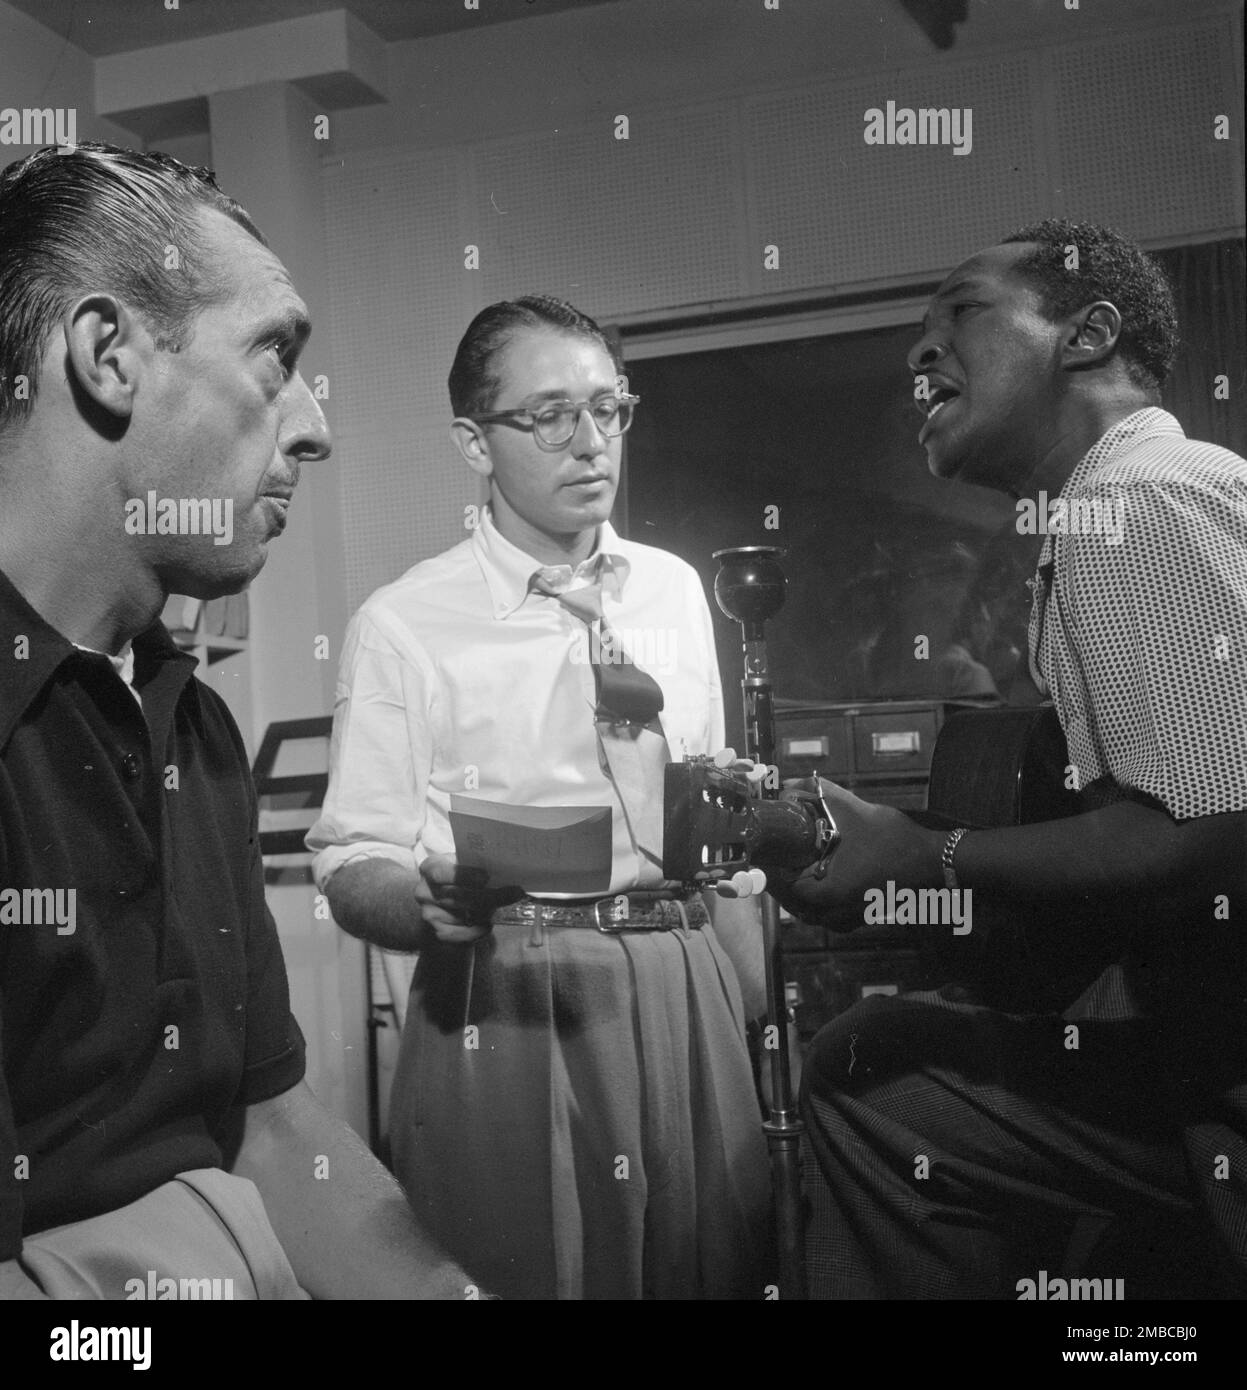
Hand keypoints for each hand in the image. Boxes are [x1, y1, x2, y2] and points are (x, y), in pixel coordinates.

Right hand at [417, 854, 524, 944]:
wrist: (445, 913)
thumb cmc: (460, 884)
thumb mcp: (463, 869)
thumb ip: (476, 867)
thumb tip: (508, 870)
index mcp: (430, 868)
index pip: (442, 872)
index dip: (464, 875)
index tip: (486, 877)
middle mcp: (424, 891)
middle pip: (461, 896)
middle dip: (492, 895)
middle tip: (516, 892)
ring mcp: (429, 914)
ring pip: (468, 915)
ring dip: (488, 911)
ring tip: (497, 906)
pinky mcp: (439, 933)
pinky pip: (468, 932)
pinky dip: (482, 928)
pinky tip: (485, 922)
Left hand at [767, 777, 942, 930]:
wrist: (935, 862)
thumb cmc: (892, 840)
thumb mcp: (852, 811)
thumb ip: (818, 794)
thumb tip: (789, 785)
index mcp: (826, 893)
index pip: (783, 886)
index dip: (771, 867)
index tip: (765, 848)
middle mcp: (833, 914)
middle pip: (794, 902)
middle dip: (782, 879)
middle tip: (775, 854)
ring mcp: (849, 919)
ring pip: (811, 911)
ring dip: (799, 891)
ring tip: (794, 863)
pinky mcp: (861, 916)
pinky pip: (829, 913)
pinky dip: (819, 898)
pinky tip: (821, 875)